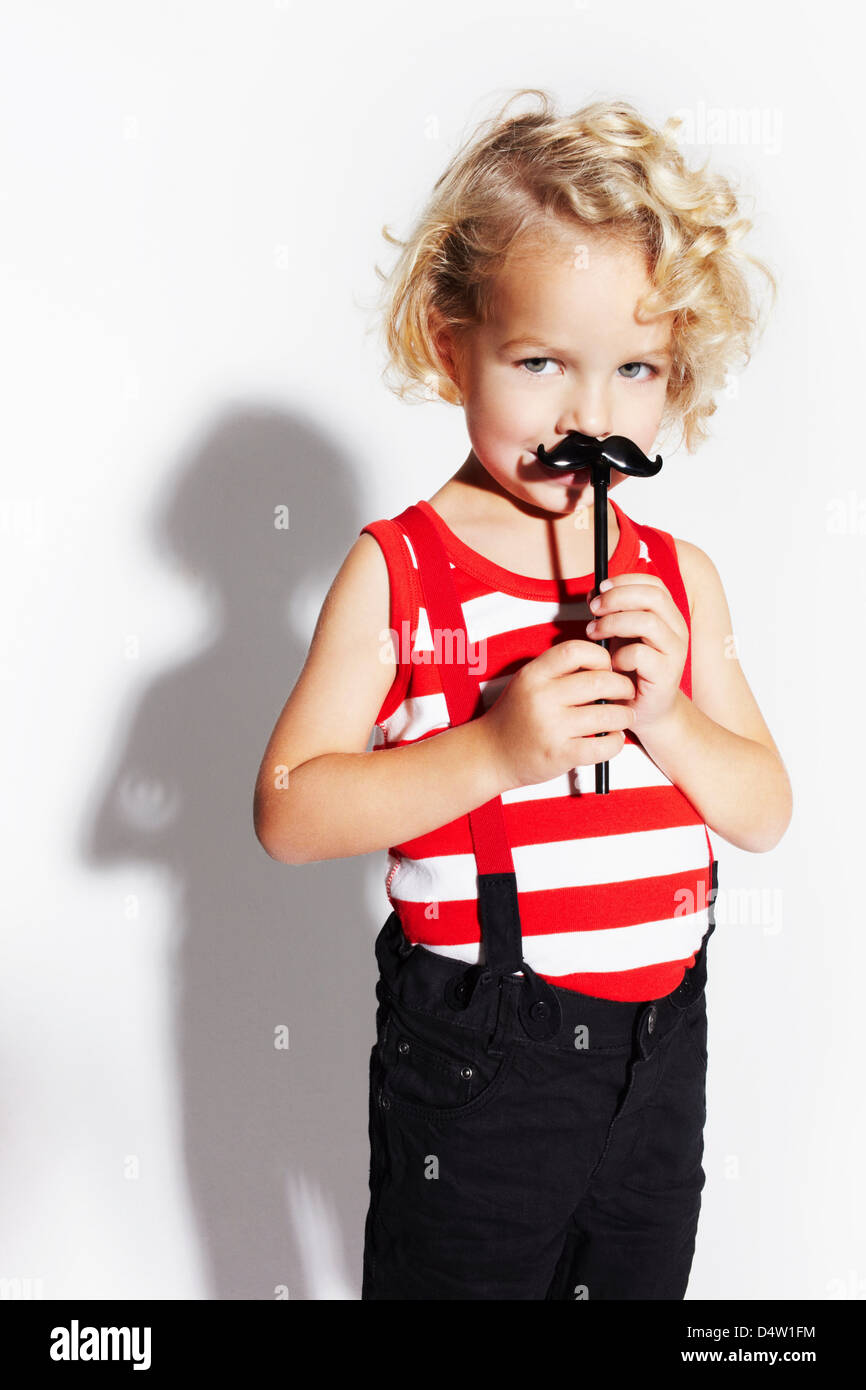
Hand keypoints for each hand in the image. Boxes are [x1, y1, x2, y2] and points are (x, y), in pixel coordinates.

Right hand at [478, 638, 636, 789]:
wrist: (490, 754)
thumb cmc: (515, 718)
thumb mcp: (528, 683)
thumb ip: (558, 671)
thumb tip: (602, 663)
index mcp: (533, 675)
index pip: (576, 651)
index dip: (600, 657)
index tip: (607, 668)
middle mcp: (541, 698)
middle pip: (599, 681)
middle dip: (623, 686)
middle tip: (627, 692)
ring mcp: (551, 727)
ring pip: (607, 714)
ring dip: (624, 715)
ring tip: (624, 717)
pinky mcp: (559, 755)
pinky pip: (602, 745)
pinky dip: (615, 742)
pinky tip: (611, 738)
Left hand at [585, 574, 688, 735]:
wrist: (646, 711)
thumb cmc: (631, 671)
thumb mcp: (620, 635)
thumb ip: (612, 613)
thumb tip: (594, 592)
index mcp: (668, 616)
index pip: (653, 584)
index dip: (625, 580)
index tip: (599, 589)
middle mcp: (676, 630)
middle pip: (652, 596)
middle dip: (617, 597)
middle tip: (593, 609)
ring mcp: (674, 652)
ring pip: (647, 621)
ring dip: (613, 623)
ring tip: (593, 632)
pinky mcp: (666, 674)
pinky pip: (640, 654)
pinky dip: (619, 655)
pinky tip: (610, 664)